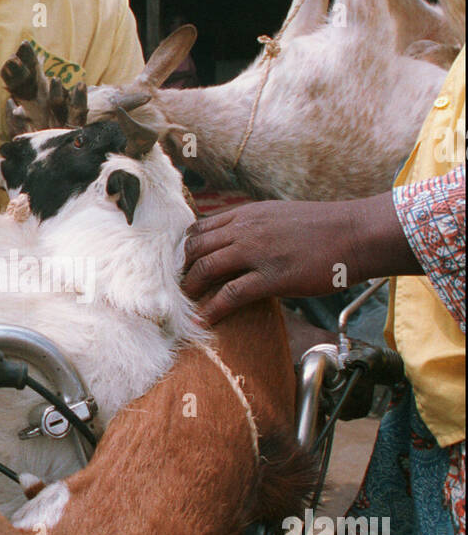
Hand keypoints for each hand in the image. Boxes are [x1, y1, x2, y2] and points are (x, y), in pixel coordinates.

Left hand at [181, 196, 419, 325]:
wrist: (355, 233)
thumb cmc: (324, 228)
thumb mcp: (280, 216)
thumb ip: (255, 227)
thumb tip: (239, 244)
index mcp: (247, 214)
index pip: (200, 228)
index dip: (187, 249)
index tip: (183, 266)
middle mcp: (246, 230)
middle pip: (196, 247)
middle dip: (182, 269)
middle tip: (179, 288)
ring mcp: (258, 252)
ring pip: (206, 268)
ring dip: (191, 288)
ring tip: (186, 304)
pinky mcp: (272, 277)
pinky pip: (231, 294)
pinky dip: (213, 309)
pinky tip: (205, 320)